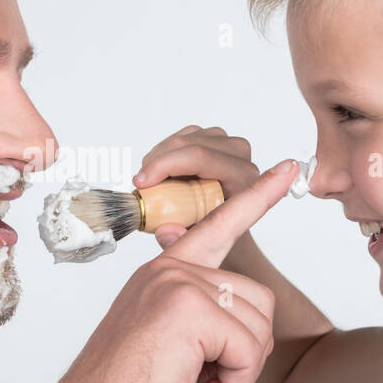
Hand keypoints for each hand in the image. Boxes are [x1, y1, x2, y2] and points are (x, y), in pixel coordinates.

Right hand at [42, 159, 298, 382]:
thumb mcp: (166, 350)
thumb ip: (199, 325)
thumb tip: (246, 331)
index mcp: (162, 274)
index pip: (218, 225)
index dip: (256, 197)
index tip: (286, 165)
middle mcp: (168, 269)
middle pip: (257, 302)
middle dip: (243, 358)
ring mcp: (176, 284)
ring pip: (257, 327)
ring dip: (237, 377)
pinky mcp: (187, 309)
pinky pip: (247, 349)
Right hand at [132, 125, 260, 248]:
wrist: (229, 225)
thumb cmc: (218, 234)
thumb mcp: (202, 246)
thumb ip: (183, 241)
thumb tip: (164, 232)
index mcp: (243, 178)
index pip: (200, 158)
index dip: (165, 165)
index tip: (141, 183)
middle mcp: (240, 156)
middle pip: (188, 144)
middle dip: (156, 162)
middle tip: (139, 186)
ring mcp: (228, 143)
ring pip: (183, 138)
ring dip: (158, 158)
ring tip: (150, 183)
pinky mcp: (215, 137)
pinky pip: (181, 136)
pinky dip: (164, 152)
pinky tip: (159, 172)